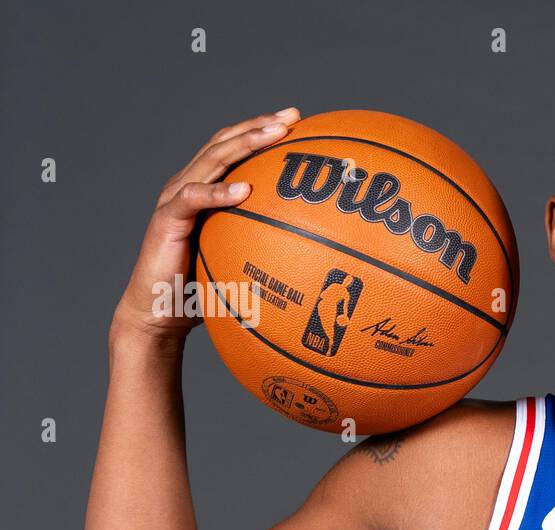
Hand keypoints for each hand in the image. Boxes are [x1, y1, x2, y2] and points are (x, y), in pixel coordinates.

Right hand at [111, 107, 301, 342]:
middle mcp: (189, 185)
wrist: (160, 310)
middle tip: (292, 116)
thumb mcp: (241, 258)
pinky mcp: (166, 220)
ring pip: (211, 160)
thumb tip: (316, 248)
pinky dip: (219, 192)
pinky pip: (193, 199)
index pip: (234, 148)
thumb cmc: (203, 287)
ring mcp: (175, 199)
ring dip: (244, 144)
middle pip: (224, 143)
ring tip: (273, 135)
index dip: (261, 130)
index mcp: (206, 188)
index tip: (297, 120)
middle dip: (259, 125)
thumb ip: (266, 244)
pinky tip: (245, 190)